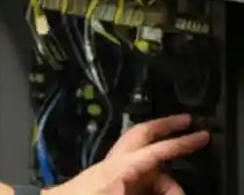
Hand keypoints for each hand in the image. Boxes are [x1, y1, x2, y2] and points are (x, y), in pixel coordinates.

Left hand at [46, 114, 209, 194]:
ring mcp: (111, 170)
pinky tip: (161, 191)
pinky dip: (153, 184)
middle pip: (143, 135)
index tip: (203, 135)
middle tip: (188, 123)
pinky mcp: (108, 180)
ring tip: (173, 194)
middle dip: (166, 127)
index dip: (182, 143)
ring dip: (165, 178)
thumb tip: (173, 188)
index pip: (157, 151)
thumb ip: (154, 188)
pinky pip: (138, 175)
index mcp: (120, 167)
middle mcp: (116, 163)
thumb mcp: (119, 193)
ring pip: (146, 163)